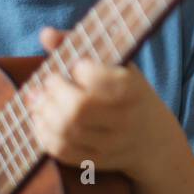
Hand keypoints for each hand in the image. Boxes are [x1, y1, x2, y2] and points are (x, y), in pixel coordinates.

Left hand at [26, 27, 175, 183]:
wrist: (155, 141)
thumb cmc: (131, 94)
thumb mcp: (119, 66)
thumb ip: (82, 45)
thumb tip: (45, 33)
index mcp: (133, 89)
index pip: (97, 77)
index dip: (79, 68)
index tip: (78, 66)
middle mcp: (124, 119)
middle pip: (77, 108)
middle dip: (53, 91)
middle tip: (50, 82)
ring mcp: (111, 143)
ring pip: (65, 131)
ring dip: (43, 112)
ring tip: (39, 100)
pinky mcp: (97, 161)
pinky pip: (62, 151)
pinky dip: (44, 134)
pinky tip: (41, 120)